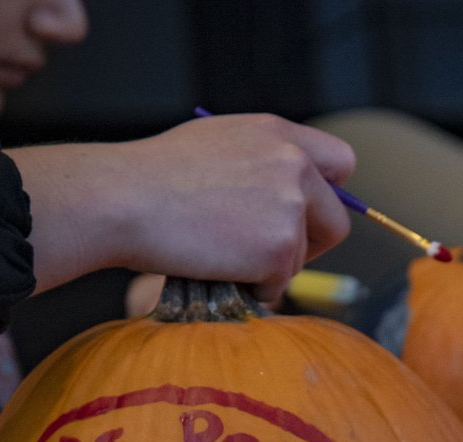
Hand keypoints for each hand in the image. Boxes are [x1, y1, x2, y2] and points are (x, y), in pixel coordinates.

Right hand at [15, 114, 356, 304]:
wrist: (121, 199)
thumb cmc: (152, 176)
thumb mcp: (216, 143)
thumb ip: (261, 160)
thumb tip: (290, 191)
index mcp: (279, 133)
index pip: (341, 161)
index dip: (328, 194)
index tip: (307, 215)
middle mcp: (294, 164)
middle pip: (337, 220)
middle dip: (309, 243)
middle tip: (268, 254)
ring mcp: (290, 206)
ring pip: (302, 257)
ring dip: (268, 266)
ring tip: (218, 251)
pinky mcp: (279, 248)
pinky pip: (280, 283)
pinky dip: (252, 286)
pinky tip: (216, 266)